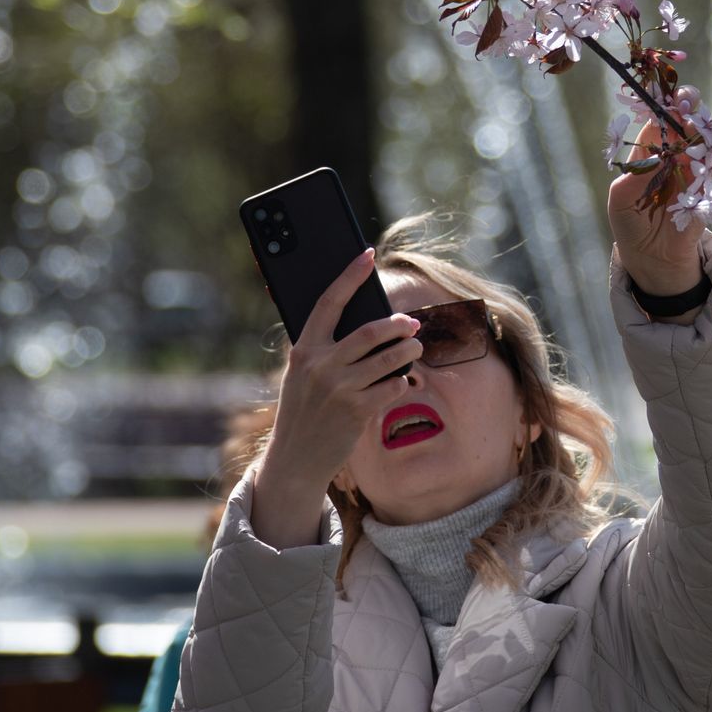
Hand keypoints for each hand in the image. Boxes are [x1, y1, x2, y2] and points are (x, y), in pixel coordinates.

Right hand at [248, 249, 423, 547]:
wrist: (296, 456)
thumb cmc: (304, 406)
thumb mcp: (301, 372)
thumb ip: (323, 346)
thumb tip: (363, 318)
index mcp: (303, 348)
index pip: (329, 302)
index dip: (349, 276)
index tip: (367, 255)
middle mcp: (320, 365)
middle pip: (370, 331)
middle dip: (398, 324)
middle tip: (413, 323)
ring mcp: (339, 389)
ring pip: (388, 358)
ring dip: (408, 349)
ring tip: (415, 346)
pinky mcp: (357, 411)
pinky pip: (392, 386)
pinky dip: (402, 379)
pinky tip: (402, 379)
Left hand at [607, 118, 706, 297]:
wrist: (653, 259)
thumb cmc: (630, 224)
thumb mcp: (621, 198)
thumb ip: (636, 174)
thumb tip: (657, 152)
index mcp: (650, 154)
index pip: (658, 123)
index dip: (664, 108)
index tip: (669, 99)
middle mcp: (674, 158)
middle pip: (686, 125)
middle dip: (689, 110)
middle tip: (689, 104)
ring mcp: (695, 172)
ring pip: (705, 142)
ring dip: (703, 131)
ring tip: (696, 129)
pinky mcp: (709, 191)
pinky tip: (707, 156)